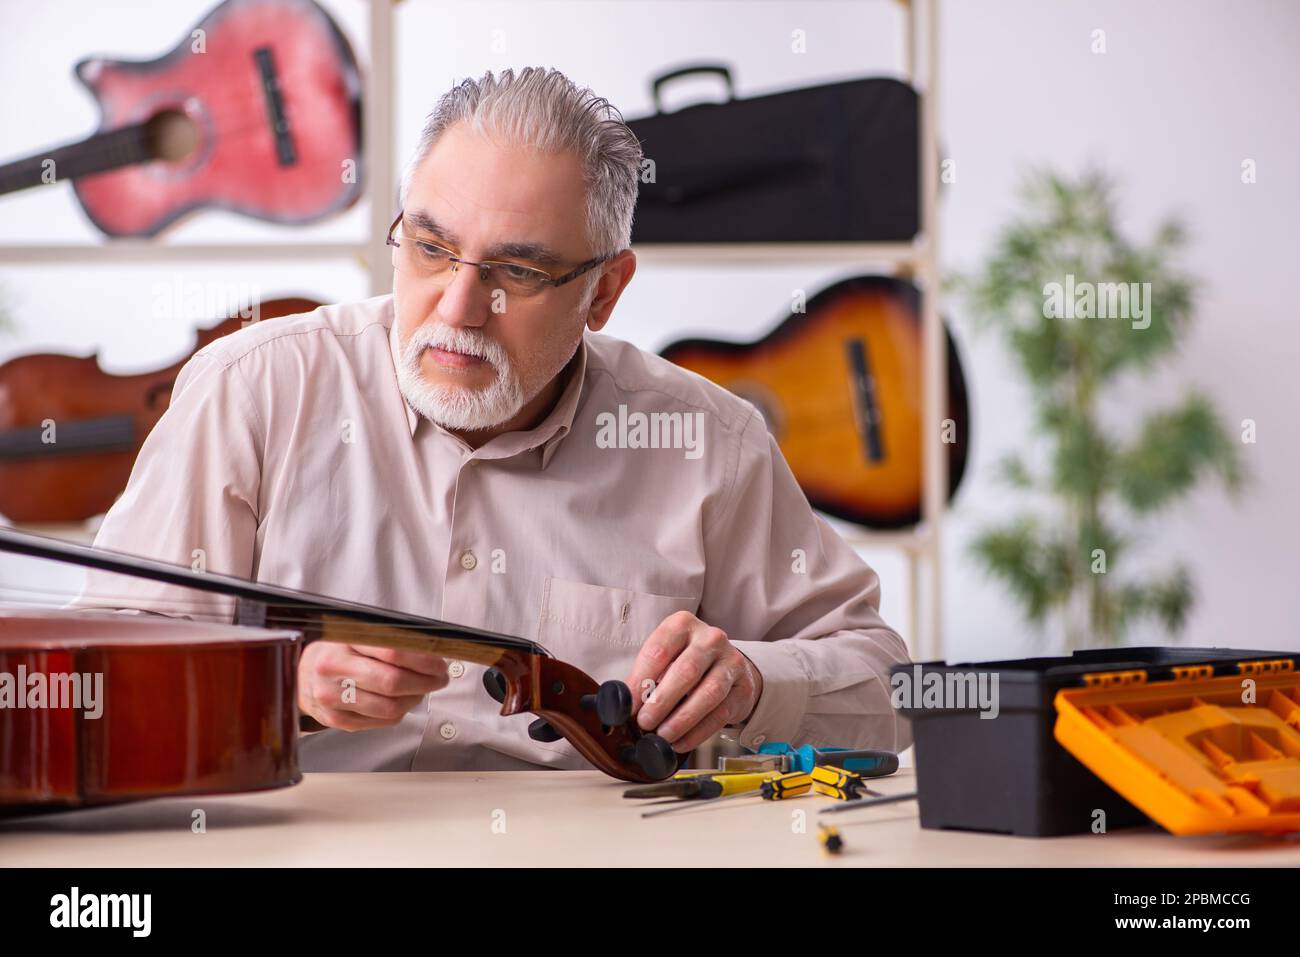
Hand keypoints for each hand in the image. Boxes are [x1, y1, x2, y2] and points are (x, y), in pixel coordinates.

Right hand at [298, 642, 449, 730]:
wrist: (300, 674)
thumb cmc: (338, 651)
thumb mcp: (358, 634)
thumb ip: (390, 640)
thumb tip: (433, 652)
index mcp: (342, 641)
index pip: (394, 651)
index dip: (425, 660)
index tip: (440, 663)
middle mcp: (333, 668)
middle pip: (393, 682)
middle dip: (425, 682)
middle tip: (439, 678)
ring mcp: (331, 697)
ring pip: (390, 707)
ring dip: (415, 699)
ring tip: (420, 690)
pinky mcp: (334, 719)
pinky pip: (381, 721)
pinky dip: (399, 713)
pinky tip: (400, 702)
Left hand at [626, 611, 763, 752]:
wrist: (727, 666)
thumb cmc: (685, 661)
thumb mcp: (665, 658)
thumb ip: (644, 677)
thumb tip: (622, 705)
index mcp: (682, 625)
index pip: (659, 651)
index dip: (640, 681)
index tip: (628, 706)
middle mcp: (710, 638)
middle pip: (686, 671)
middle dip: (662, 701)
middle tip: (644, 723)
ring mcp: (731, 662)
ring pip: (708, 693)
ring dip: (682, 719)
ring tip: (662, 736)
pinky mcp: (743, 688)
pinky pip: (720, 713)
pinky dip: (698, 732)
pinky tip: (681, 742)